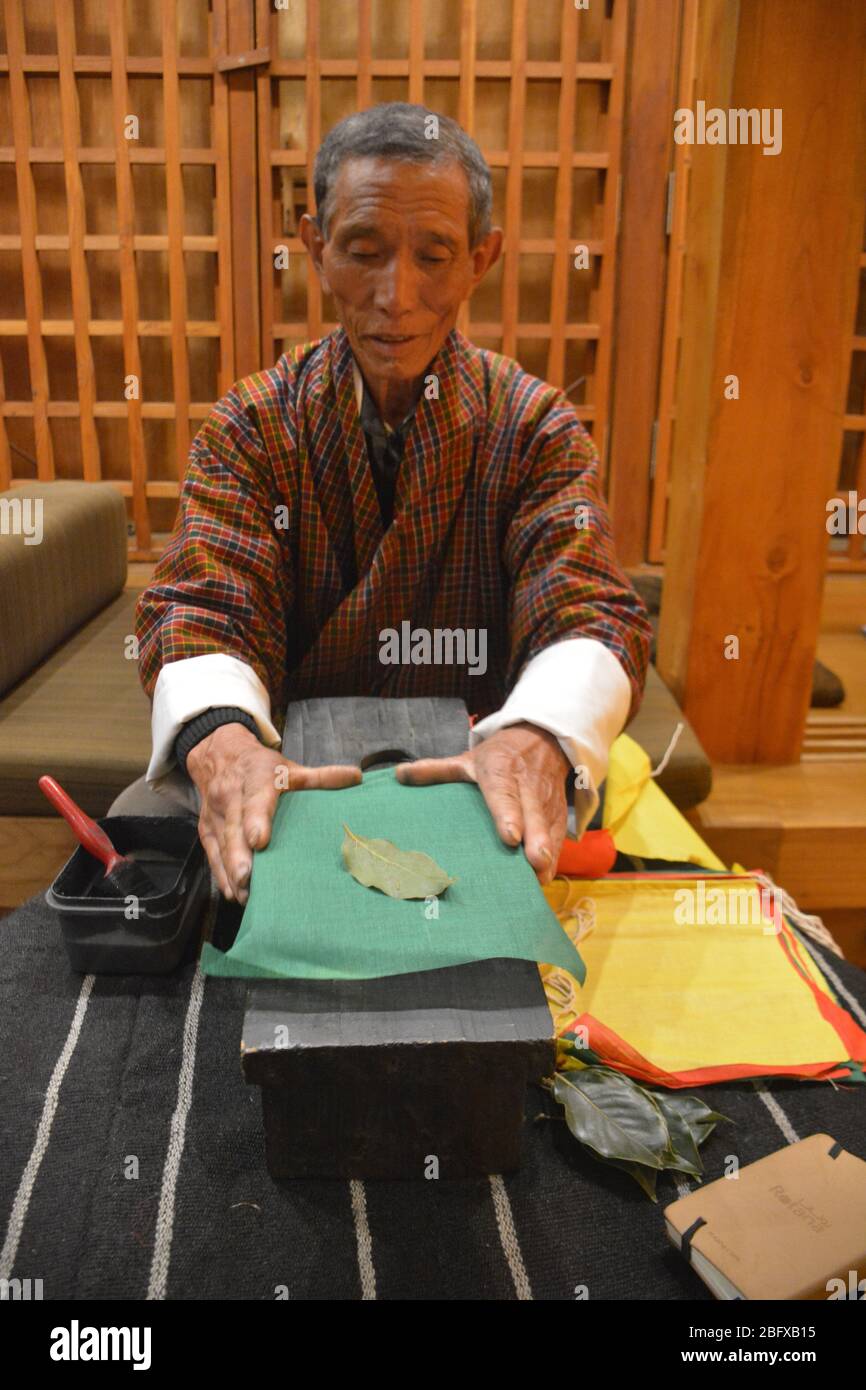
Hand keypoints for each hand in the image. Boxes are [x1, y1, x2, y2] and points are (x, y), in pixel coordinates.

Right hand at [186, 722, 360, 902]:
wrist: (220, 756)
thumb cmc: (261, 767)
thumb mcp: (290, 767)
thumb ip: (321, 777)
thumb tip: (357, 777)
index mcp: (255, 778)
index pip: (255, 799)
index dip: (256, 819)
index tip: (259, 840)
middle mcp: (231, 796)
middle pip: (234, 827)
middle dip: (238, 855)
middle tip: (247, 879)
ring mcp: (216, 814)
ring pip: (221, 844)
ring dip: (230, 870)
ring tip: (242, 895)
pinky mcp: (206, 829)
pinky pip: (211, 853)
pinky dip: (220, 874)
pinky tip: (232, 892)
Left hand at [394, 721, 570, 883]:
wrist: (541, 742)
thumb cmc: (498, 757)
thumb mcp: (467, 759)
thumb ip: (435, 770)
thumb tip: (398, 775)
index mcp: (500, 770)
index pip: (504, 793)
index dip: (508, 814)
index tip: (509, 836)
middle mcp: (526, 786)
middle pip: (533, 814)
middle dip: (536, 838)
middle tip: (534, 862)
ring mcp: (545, 802)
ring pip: (549, 829)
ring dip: (547, 853)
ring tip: (540, 878)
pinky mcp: (558, 815)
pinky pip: (558, 838)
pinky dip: (553, 858)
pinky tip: (543, 878)